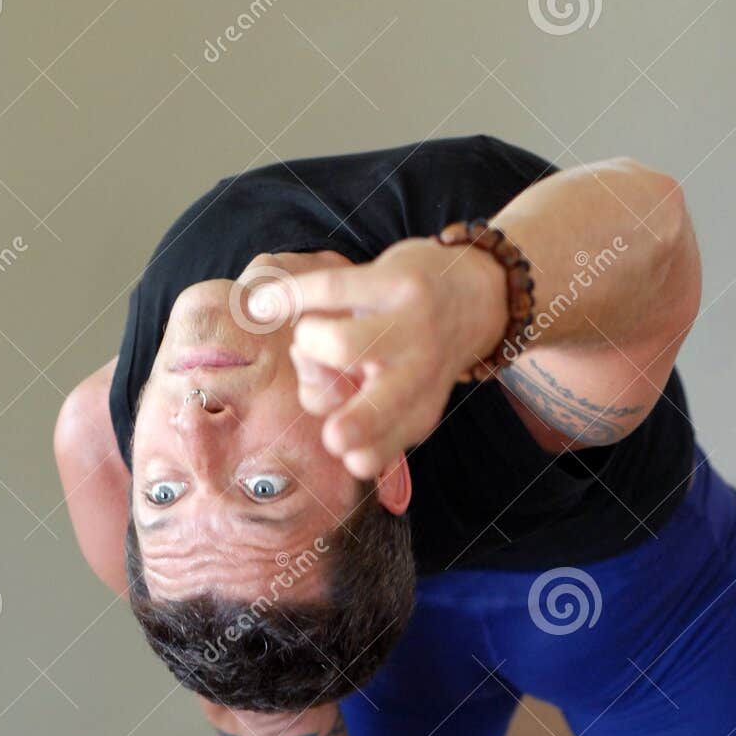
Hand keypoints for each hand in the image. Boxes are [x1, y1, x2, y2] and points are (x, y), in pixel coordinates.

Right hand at [288, 237, 507, 476]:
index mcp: (414, 413)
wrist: (470, 291)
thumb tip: (316, 389)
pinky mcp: (399, 280)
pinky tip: (264, 306)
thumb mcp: (398, 393)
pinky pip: (330, 288)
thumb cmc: (414, 350)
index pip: (378, 451)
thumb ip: (351, 405)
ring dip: (309, 345)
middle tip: (334, 436)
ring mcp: (411, 326)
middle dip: (355, 425)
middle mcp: (418, 375)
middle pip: (378, 406)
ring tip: (313, 337)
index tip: (342, 441)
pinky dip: (288, 296)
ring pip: (341, 344)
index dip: (356, 455)